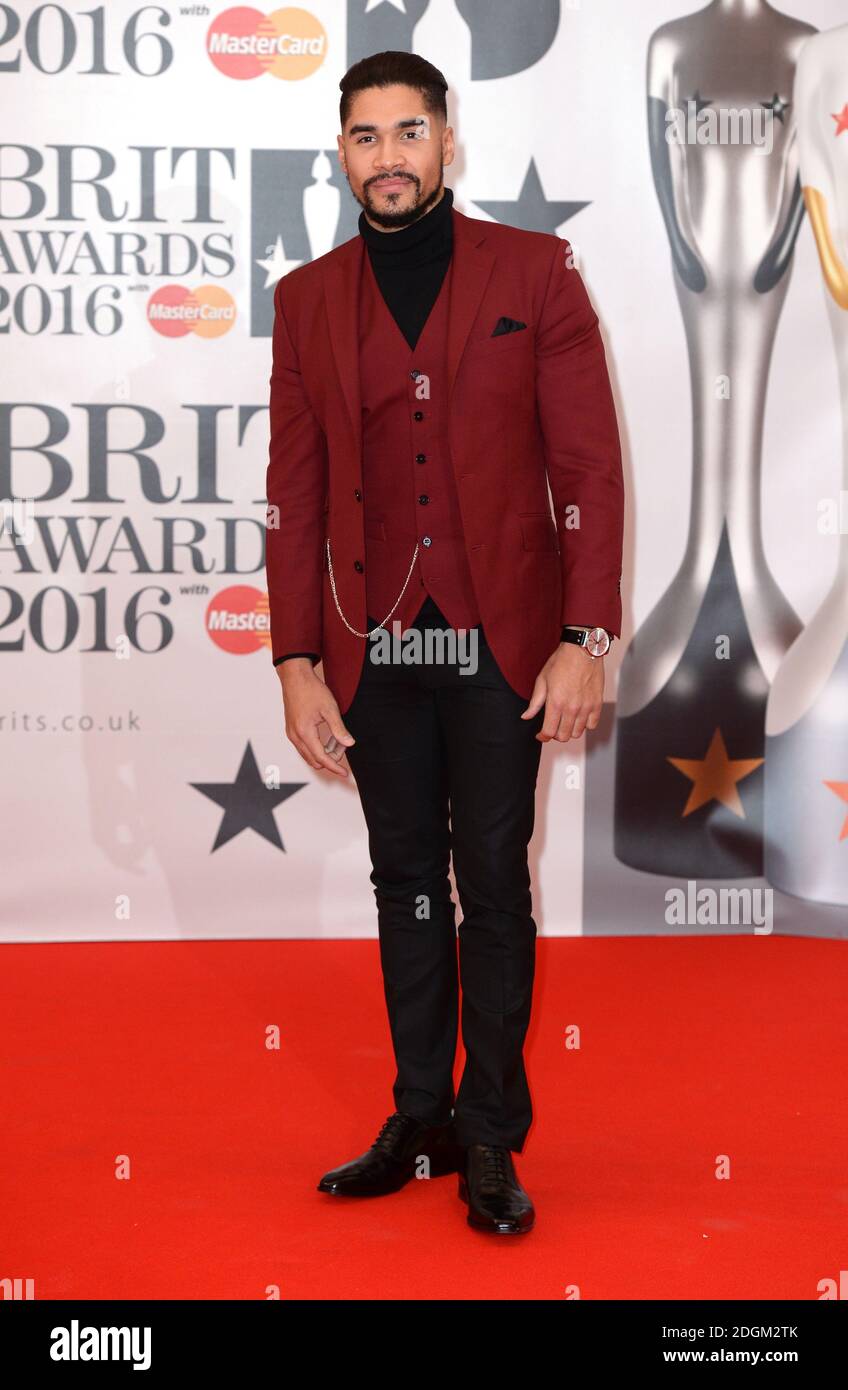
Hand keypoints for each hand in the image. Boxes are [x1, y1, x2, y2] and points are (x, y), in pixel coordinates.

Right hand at [277, 659, 354, 776]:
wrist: (295, 677)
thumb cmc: (311, 690)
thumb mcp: (330, 709)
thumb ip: (339, 729)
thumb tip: (349, 744)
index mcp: (304, 733)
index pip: (321, 758)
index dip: (334, 767)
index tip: (345, 773)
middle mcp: (295, 736)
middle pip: (314, 760)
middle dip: (330, 759)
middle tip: (343, 747)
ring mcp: (291, 733)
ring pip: (308, 754)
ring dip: (323, 752)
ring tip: (337, 740)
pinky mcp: (291, 729)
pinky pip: (304, 746)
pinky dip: (317, 746)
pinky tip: (328, 736)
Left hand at [520, 642, 603, 740]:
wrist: (582, 650)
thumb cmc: (561, 662)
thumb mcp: (542, 680)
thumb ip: (535, 702)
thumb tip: (526, 716)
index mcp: (556, 703)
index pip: (549, 732)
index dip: (543, 736)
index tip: (541, 735)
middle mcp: (572, 708)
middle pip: (563, 736)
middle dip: (556, 734)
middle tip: (554, 726)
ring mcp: (586, 707)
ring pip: (578, 732)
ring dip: (570, 730)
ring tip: (566, 720)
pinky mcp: (597, 704)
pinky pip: (592, 724)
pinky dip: (585, 724)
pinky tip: (580, 716)